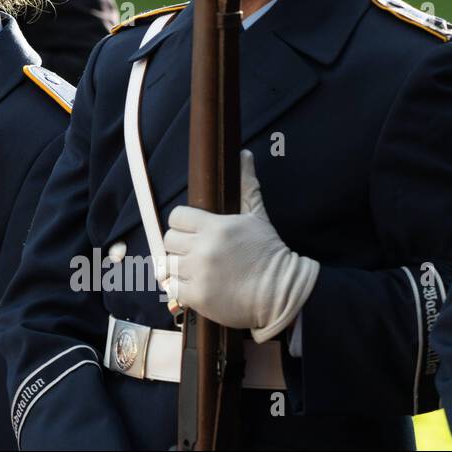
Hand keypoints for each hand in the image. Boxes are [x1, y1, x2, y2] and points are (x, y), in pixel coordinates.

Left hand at [164, 150, 318, 342]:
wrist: (283, 292)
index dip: (183, 223)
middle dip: (180, 245)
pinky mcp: (198, 297)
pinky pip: (173, 288)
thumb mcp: (257, 216)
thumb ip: (246, 185)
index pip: (176, 217)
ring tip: (197, 269)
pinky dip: (181, 288)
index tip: (193, 231)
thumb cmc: (269, 253)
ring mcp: (199, 274)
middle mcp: (204, 249)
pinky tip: (197, 285)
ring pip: (168, 264)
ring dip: (179, 267)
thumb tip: (244, 154)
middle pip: (169, 240)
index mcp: (215, 227)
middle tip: (196, 251)